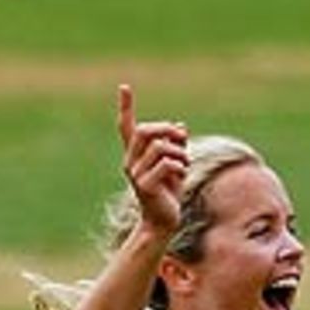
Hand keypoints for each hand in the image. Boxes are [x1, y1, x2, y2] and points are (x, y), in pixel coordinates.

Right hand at [117, 83, 187, 239]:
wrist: (163, 223)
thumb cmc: (169, 193)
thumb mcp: (176, 164)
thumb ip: (177, 145)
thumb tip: (181, 126)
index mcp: (135, 155)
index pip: (126, 127)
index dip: (126, 107)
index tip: (124, 87)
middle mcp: (130, 162)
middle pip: (147, 131)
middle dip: (168, 130)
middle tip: (183, 141)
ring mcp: (135, 174)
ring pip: (161, 146)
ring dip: (179, 152)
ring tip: (185, 164)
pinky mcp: (145, 186)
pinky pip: (167, 164)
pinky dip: (180, 166)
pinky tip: (182, 175)